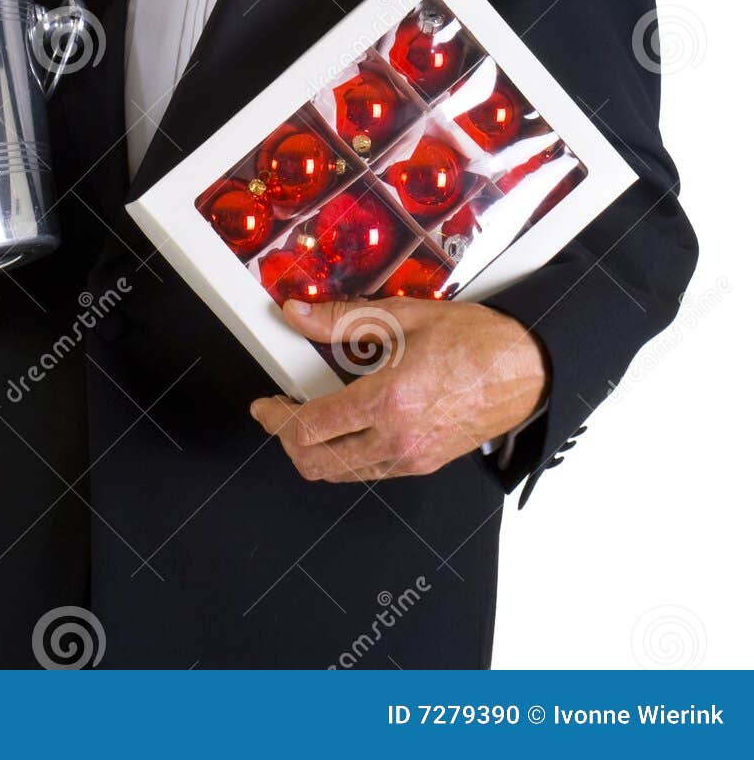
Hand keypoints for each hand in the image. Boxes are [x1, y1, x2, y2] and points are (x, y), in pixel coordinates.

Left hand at [250, 295, 549, 482]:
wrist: (525, 369)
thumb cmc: (475, 341)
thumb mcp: (403, 317)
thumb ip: (342, 319)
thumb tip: (299, 314)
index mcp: (388, 400)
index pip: (310, 428)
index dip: (274, 418)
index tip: (263, 405)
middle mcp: (397, 438)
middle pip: (316, 463)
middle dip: (286, 442)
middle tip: (277, 414)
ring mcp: (411, 458)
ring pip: (341, 474)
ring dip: (314, 452)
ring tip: (307, 418)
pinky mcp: (423, 464)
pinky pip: (369, 471)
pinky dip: (345, 455)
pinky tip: (346, 424)